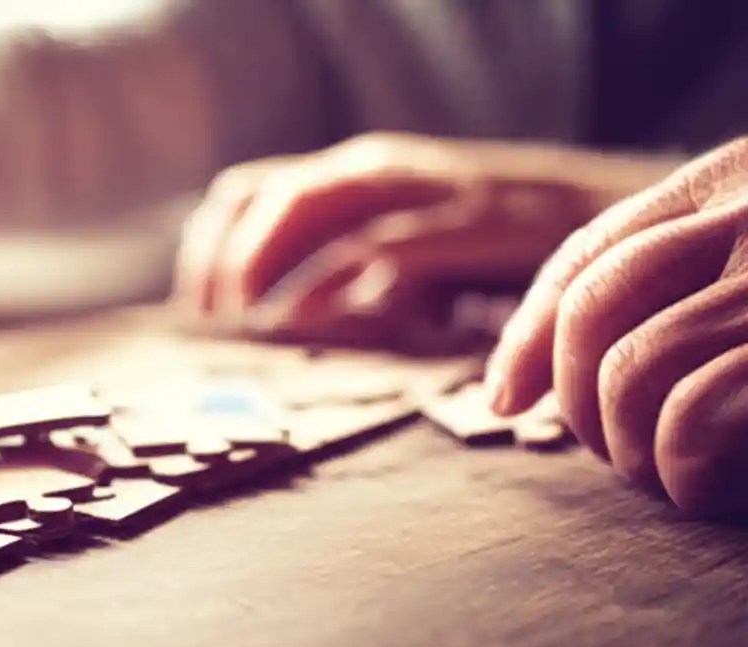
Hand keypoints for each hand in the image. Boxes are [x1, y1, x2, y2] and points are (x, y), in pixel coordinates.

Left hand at [172, 132, 674, 340]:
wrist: (599, 222)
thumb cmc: (490, 250)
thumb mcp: (403, 257)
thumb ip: (347, 277)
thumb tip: (290, 322)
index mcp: (349, 177)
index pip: (241, 194)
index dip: (206, 251)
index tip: (199, 313)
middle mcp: (372, 168)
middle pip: (257, 194)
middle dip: (220, 261)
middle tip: (214, 326)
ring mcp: (417, 186)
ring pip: (304, 202)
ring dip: (261, 263)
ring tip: (249, 323)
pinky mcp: (465, 216)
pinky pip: (381, 242)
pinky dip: (336, 282)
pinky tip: (313, 320)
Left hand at [486, 137, 747, 514]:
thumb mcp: (738, 280)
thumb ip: (661, 290)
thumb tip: (516, 383)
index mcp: (731, 185)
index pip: (590, 252)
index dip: (529, 334)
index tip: (502, 401)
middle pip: (594, 308)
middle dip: (580, 400)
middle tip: (617, 457)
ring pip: (633, 365)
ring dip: (629, 445)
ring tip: (668, 479)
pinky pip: (692, 412)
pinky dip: (678, 468)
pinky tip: (702, 489)